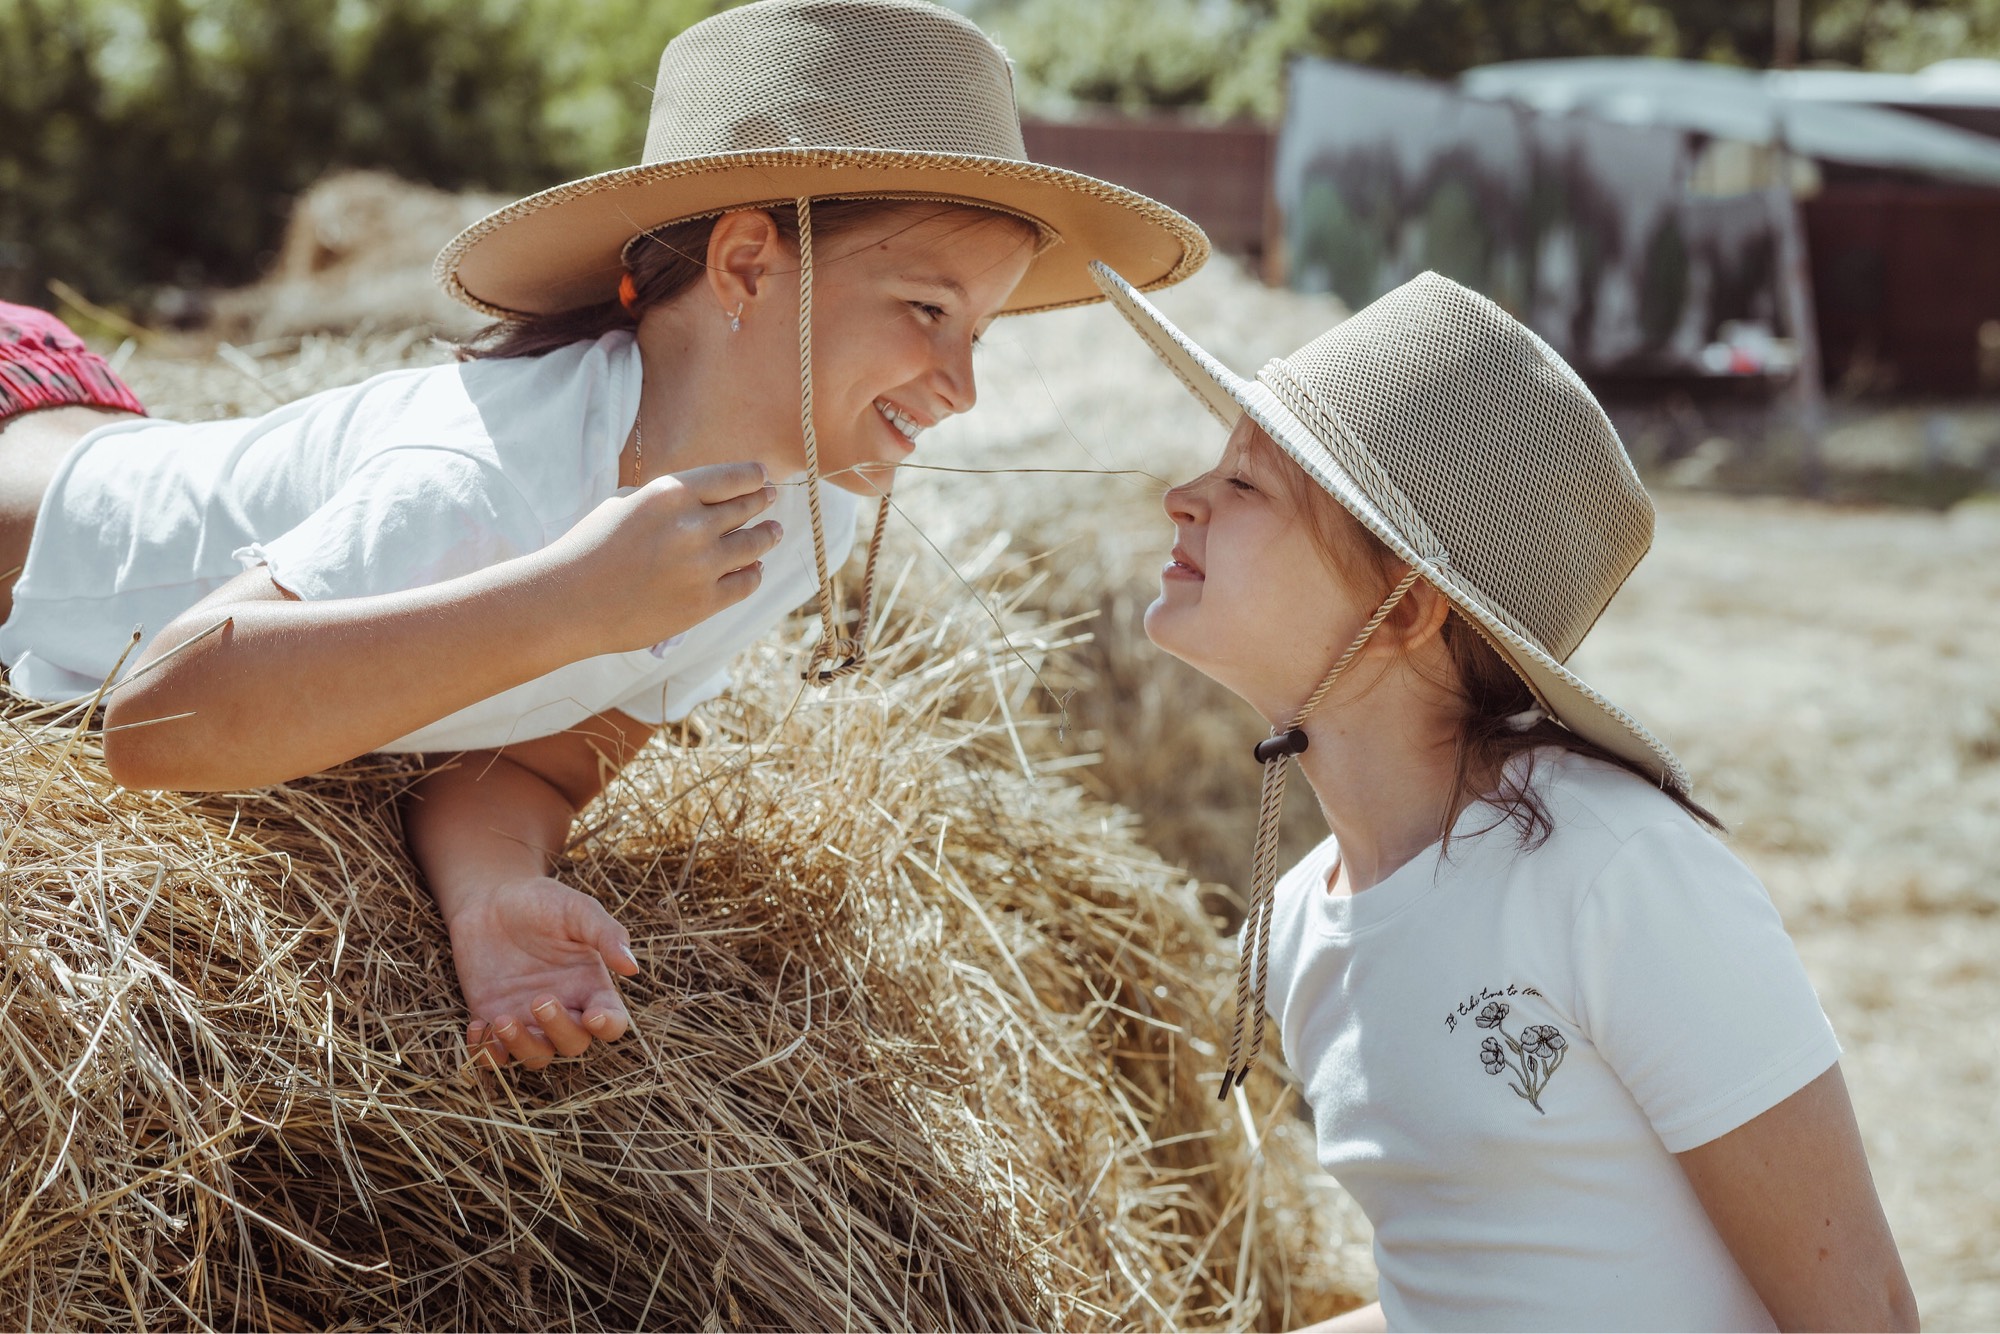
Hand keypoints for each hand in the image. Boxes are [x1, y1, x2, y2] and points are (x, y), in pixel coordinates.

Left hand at [444, 875, 641, 1069]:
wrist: (491, 898)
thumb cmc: (542, 901)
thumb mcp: (577, 910)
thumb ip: (606, 934)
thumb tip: (631, 968)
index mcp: (591, 986)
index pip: (612, 1021)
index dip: (607, 1026)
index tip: (592, 1016)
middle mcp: (564, 1009)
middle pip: (573, 1044)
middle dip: (558, 1031)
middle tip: (540, 999)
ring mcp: (528, 1018)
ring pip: (535, 1055)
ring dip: (521, 1047)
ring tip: (502, 1019)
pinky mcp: (493, 1019)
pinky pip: (494, 1054)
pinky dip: (486, 1053)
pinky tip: (477, 1027)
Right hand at [542, 460, 781, 654]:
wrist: (568, 602)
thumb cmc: (590, 548)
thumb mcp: (624, 503)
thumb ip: (665, 498)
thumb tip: (702, 497)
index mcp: (671, 493)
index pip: (732, 478)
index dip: (753, 477)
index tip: (762, 477)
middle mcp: (693, 526)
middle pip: (746, 508)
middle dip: (762, 501)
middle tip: (771, 498)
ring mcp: (702, 566)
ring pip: (754, 544)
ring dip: (767, 535)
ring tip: (773, 531)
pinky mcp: (704, 602)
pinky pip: (745, 582)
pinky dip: (753, 572)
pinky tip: (754, 567)